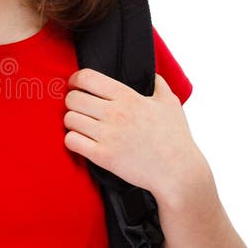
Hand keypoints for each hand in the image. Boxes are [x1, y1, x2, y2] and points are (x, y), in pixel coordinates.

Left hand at [63, 69, 204, 197]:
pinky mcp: (103, 156)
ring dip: (72, 121)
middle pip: (73, 98)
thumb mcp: (170, 103)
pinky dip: (72, 139)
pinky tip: (81, 140)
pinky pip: (72, 141)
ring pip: (69, 119)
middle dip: (72, 101)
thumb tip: (152, 75)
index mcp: (129, 97)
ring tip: (81, 125)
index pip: (87, 78)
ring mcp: (108, 135)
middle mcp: (115, 113)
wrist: (178, 172)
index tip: (76, 85)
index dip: (76, 79)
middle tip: (79, 107)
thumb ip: (159, 85)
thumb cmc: (175, 138)